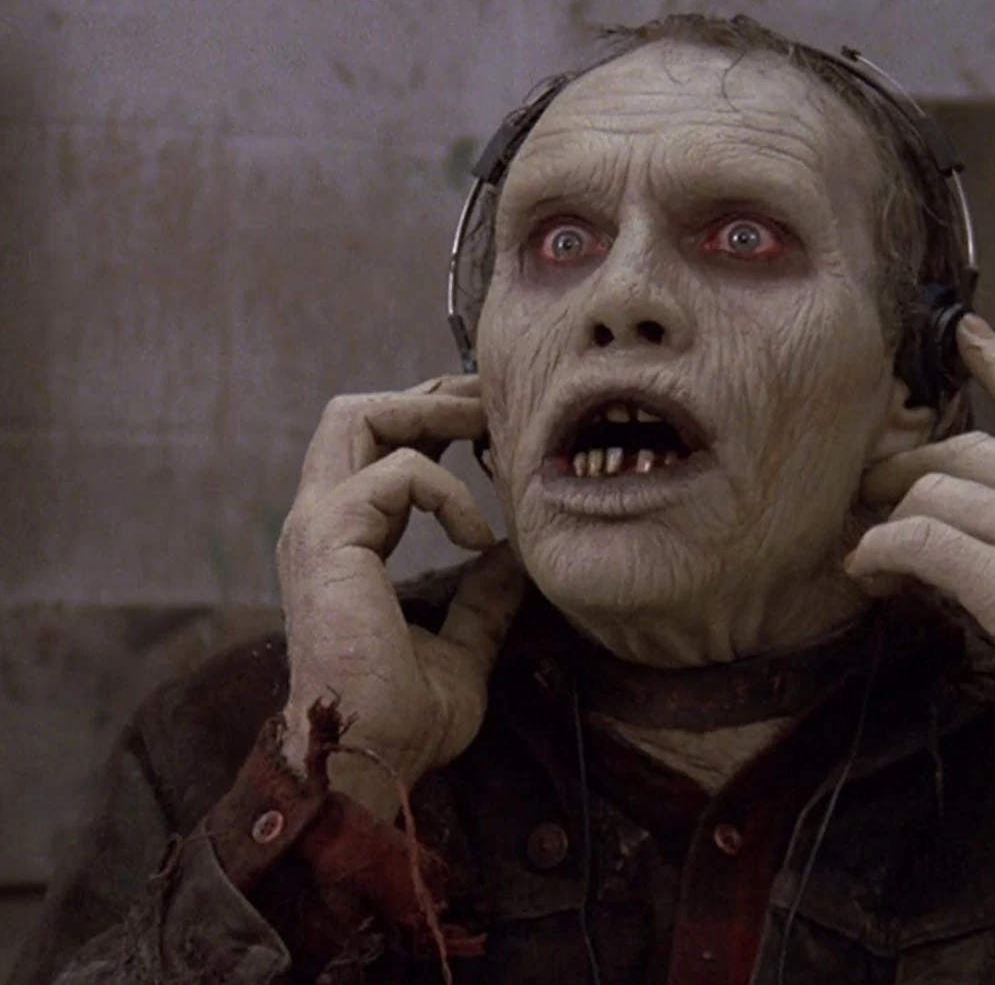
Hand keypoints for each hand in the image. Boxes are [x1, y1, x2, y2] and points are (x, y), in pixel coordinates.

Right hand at [276, 375, 524, 820]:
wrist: (365, 761)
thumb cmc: (402, 719)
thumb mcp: (462, 649)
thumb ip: (483, 602)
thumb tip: (514, 561)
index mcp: (345, 543)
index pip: (375, 448)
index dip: (435, 425)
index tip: (496, 431)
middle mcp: (321, 523)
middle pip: (358, 413)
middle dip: (431, 397)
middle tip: (495, 406)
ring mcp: (317, 527)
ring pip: (358, 416)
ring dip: (432, 414)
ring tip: (489, 435)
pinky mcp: (330, 540)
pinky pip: (394, 474)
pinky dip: (447, 492)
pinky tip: (478, 536)